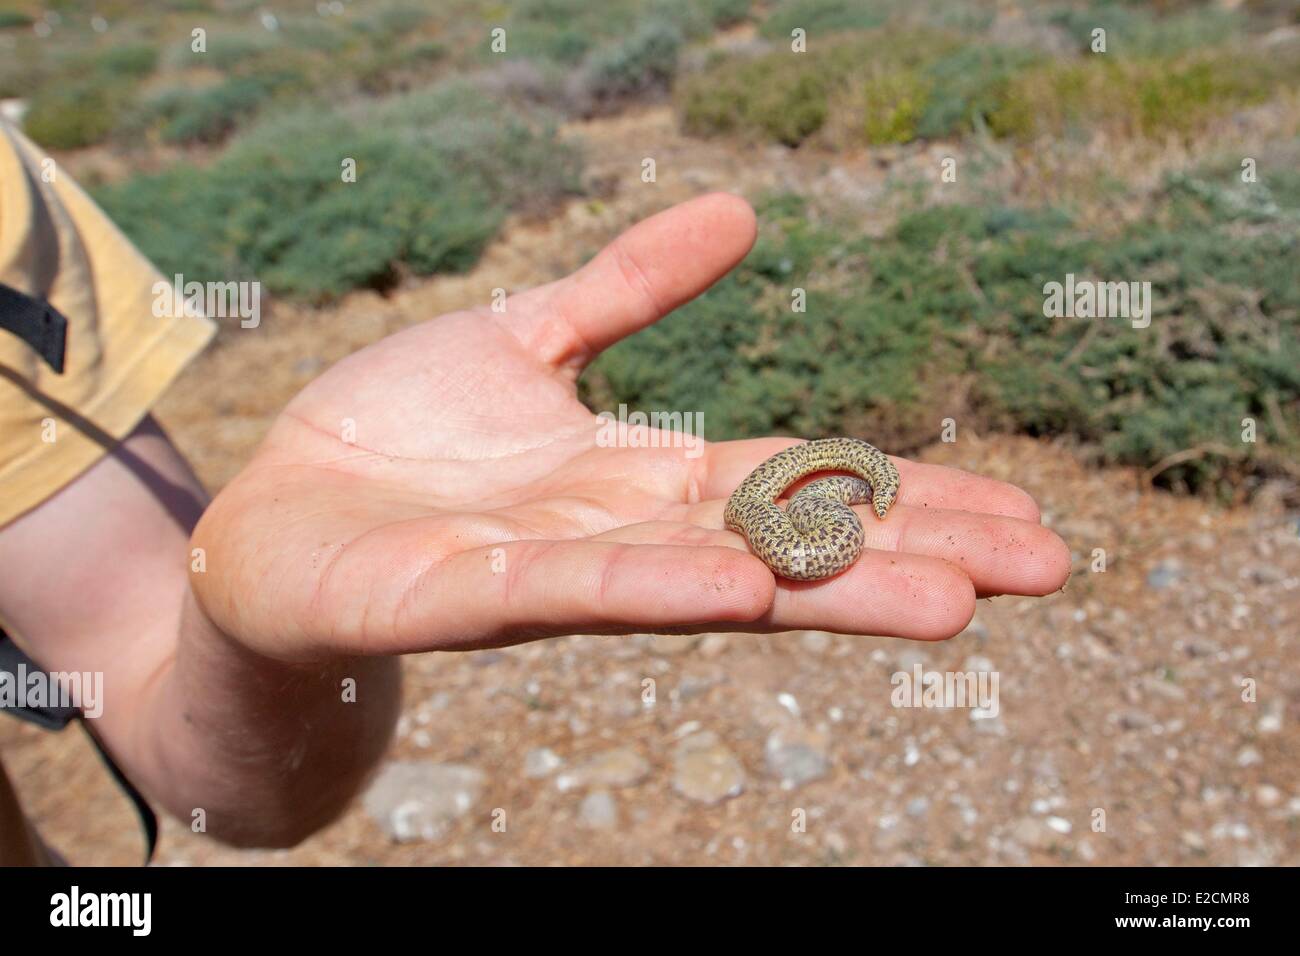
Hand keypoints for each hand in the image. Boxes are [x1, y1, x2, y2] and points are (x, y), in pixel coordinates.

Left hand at [191, 194, 1070, 661]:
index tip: (1019, 512)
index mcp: (640, 481)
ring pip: (701, 582)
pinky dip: (649, 588)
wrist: (273, 519)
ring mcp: (545, 577)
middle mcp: (617, 538)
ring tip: (947, 603)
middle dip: (910, 556)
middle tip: (1044, 572)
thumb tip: (740, 212)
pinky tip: (734, 587)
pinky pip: (562, 592)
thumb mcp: (525, 338)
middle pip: (783, 542)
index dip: (906, 494)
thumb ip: (629, 287)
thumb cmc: (399, 444)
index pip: (797, 485)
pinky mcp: (455, 599)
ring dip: (824, 593)